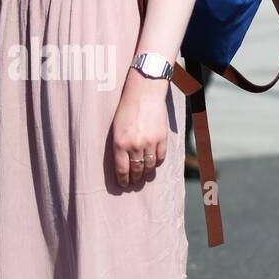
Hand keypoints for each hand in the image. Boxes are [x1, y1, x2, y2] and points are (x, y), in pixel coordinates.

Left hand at [111, 70, 168, 186]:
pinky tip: (154, 163)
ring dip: (146, 173)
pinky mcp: (162, 138)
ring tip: (144, 175)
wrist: (144, 93)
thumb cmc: (126, 109)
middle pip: (136, 170)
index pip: (122, 170)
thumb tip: (123, 164)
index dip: (123, 180)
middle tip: (134, 182)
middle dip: (135, 179)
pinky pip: (160, 157)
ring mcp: (150, 142)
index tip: (123, 185)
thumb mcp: (116, 128)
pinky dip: (157, 162)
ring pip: (149, 166)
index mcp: (120, 143)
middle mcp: (135, 145)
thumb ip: (119, 146)